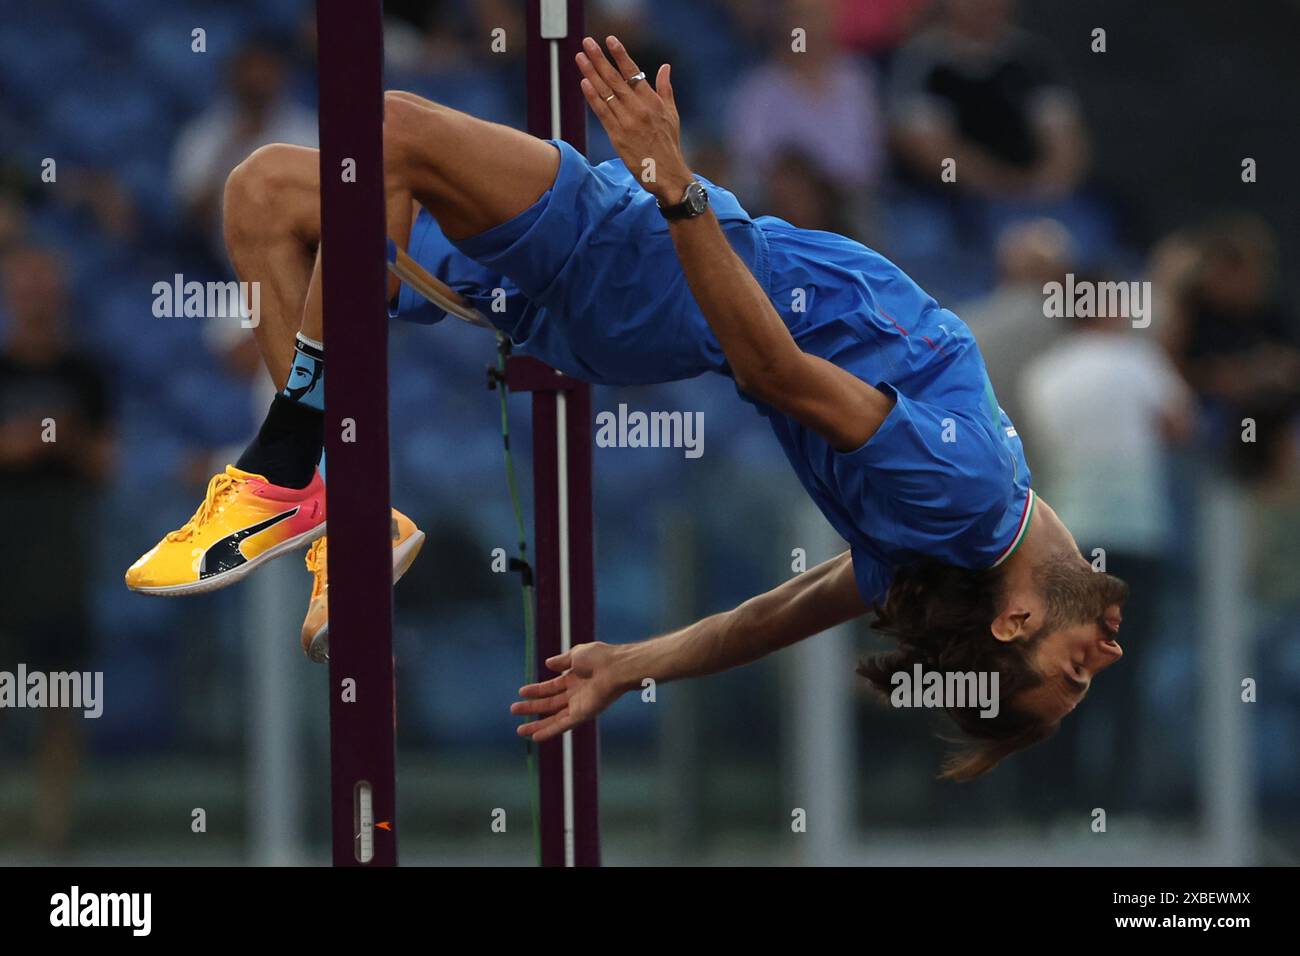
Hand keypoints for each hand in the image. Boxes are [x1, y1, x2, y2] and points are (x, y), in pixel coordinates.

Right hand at [511, 641, 624, 742]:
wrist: (617, 667)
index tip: (521, 692)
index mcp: (574, 678)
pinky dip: (549, 732)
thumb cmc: (601, 657)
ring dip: (537, 725)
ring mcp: (579, 706)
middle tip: (514, 710)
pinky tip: (535, 737)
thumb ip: (562, 660)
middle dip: (531, 707)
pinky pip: (563, 725)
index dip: (536, 690)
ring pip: (553, 718)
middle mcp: (576, 694)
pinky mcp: (583, 715)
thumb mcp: (577, 654)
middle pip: (549, 704)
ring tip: (520, 731)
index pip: (551, 687)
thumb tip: (548, 663)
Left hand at [576, 36, 692, 203]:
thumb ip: (665, 88)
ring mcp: (627, 122)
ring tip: (580, 57)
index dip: (620, 55)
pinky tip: (584, 83)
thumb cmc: (670, 145)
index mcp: (652, 101)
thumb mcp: (672, 114)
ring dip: (591, 73)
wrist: (668, 174)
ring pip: (606, 93)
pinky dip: (592, 97)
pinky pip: (602, 113)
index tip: (609, 40)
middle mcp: (639, 108)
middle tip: (587, 42)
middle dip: (599, 59)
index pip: (633, 72)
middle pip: (615, 78)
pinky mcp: (617, 136)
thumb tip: (665, 67)